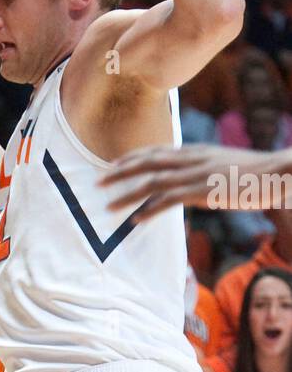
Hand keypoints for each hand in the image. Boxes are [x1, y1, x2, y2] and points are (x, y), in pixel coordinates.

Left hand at [99, 143, 269, 218]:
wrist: (277, 172)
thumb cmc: (254, 173)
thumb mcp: (224, 166)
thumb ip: (203, 170)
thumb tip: (189, 184)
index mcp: (196, 151)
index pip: (156, 151)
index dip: (132, 158)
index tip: (113, 165)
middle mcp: (192, 159)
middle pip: (147, 162)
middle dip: (119, 172)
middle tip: (97, 182)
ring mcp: (196, 174)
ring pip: (152, 182)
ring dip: (127, 195)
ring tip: (107, 206)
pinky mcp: (203, 192)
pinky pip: (169, 201)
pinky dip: (149, 210)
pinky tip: (135, 220)